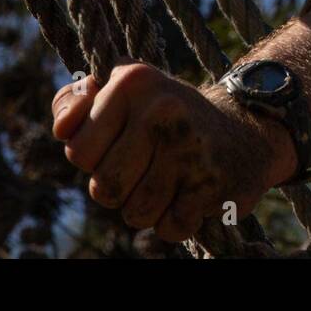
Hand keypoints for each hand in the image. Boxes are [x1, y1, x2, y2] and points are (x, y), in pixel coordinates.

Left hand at [50, 63, 295, 240]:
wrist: (247, 128)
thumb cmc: (168, 113)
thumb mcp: (124, 89)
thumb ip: (75, 100)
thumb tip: (63, 129)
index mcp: (134, 81)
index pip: (78, 151)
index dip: (95, 158)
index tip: (120, 143)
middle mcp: (163, 109)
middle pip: (104, 188)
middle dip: (119, 188)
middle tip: (145, 167)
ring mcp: (191, 148)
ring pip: (135, 213)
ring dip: (147, 207)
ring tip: (170, 180)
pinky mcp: (215, 183)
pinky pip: (170, 228)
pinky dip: (177, 221)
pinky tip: (192, 193)